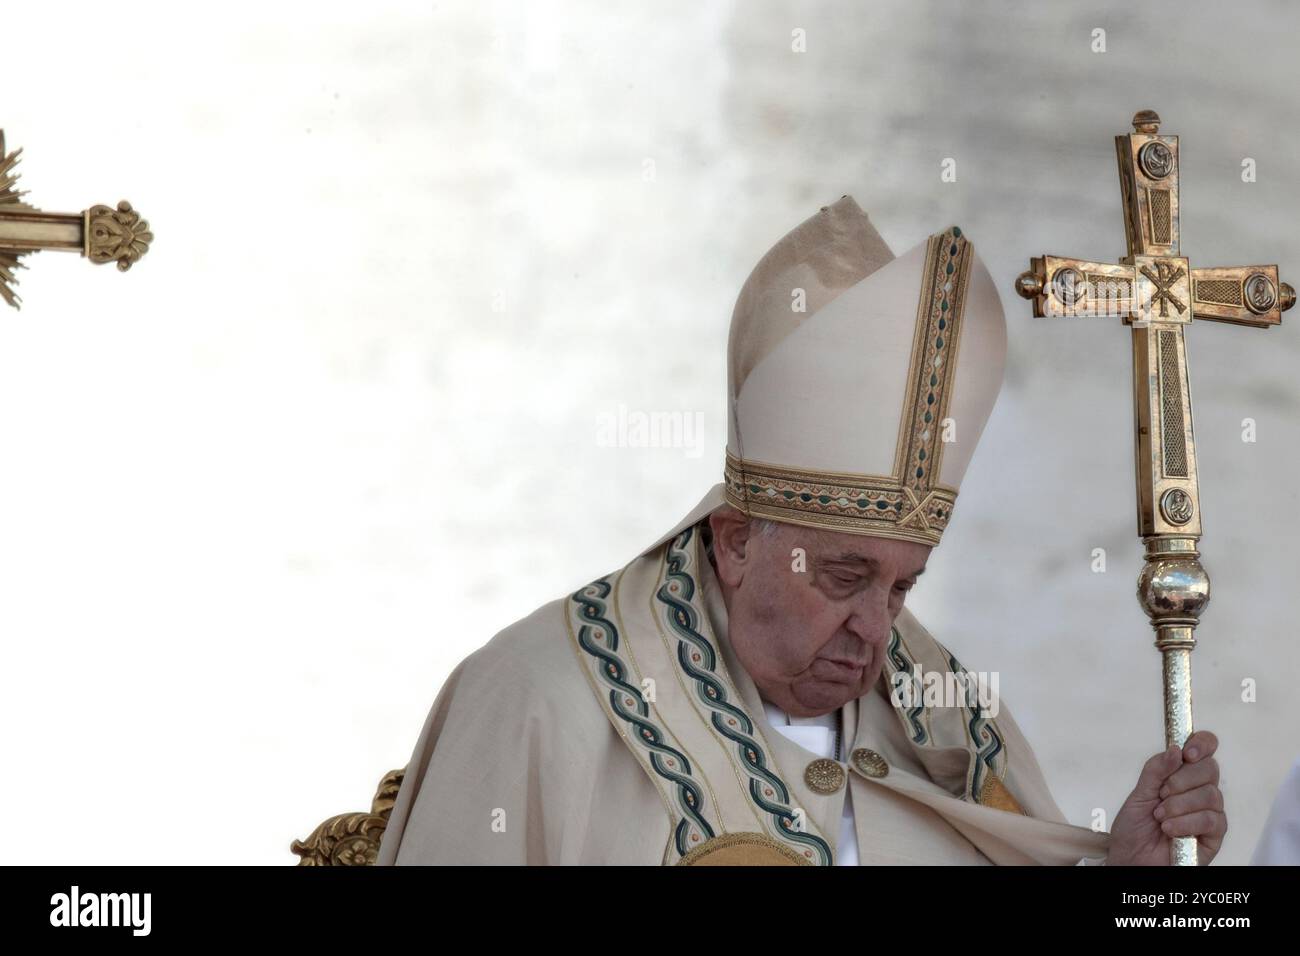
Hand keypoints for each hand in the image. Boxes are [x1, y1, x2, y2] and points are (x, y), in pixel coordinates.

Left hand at [1106, 730, 1225, 865]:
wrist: (1131, 858)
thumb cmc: (1134, 827)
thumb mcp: (1139, 793)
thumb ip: (1155, 770)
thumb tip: (1175, 749)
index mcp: (1182, 775)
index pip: (1204, 748)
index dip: (1202, 744)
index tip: (1187, 753)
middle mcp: (1199, 791)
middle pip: (1210, 769)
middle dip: (1181, 780)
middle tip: (1161, 794)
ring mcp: (1209, 813)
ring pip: (1210, 795)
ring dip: (1179, 804)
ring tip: (1160, 817)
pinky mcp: (1214, 836)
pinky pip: (1211, 820)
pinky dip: (1186, 822)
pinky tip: (1170, 829)